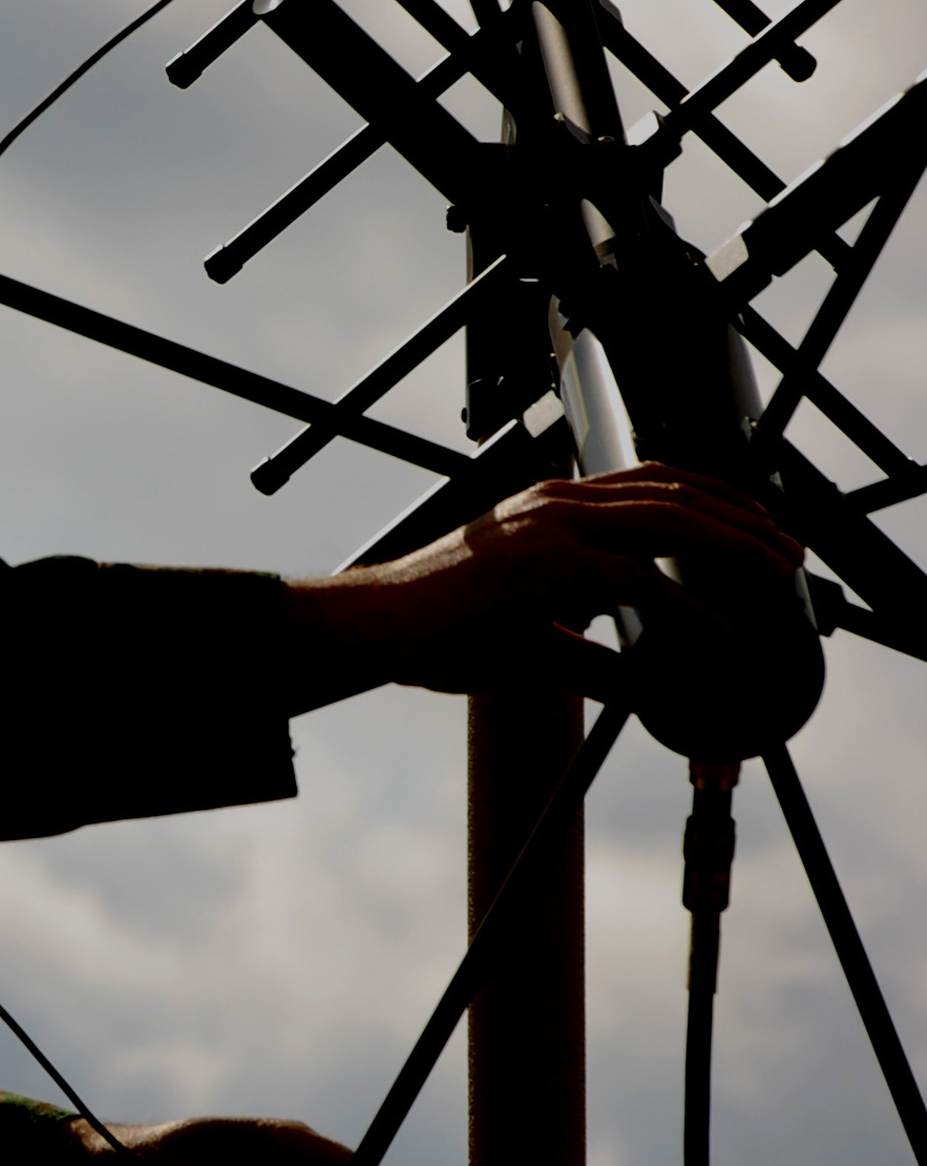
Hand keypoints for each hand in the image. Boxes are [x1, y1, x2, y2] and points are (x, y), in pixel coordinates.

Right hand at [277, 463, 801, 706]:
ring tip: (778, 580)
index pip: (653, 482)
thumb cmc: (438, 634)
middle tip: (792, 554)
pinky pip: (636, 582)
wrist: (373, 629)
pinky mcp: (542, 567)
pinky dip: (687, 608)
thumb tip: (644, 683)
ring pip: (669, 522)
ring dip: (735, 550)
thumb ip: (592, 655)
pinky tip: (718, 633)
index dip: (717, 500)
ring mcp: (549, 527)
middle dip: (745, 521)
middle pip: (676, 493)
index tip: (761, 529)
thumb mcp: (534, 643)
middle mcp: (556, 502)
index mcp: (552, 507)